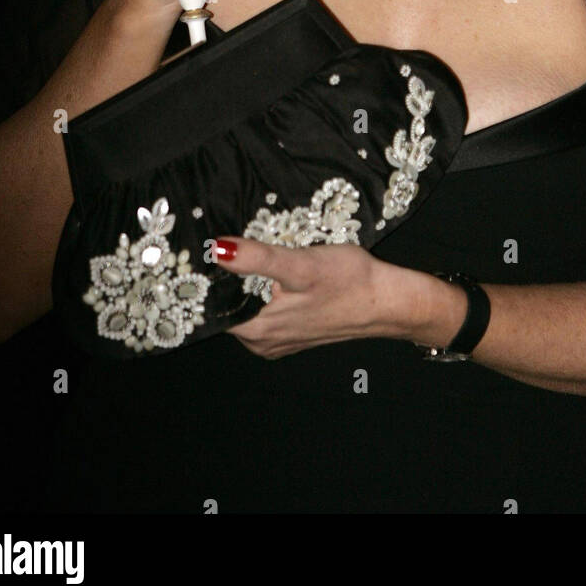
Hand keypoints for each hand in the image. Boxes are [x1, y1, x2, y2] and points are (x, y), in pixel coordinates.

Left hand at [213, 237, 440, 358]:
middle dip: (225, 277)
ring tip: (248, 253)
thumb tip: (218, 249)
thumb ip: (257, 258)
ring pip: (245, 307)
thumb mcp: (300, 263)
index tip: (198, 251)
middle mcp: (261, 342)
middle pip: (225, 306)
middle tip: (226, 243)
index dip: (202, 277)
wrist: (387, 301)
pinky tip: (272, 272)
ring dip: (245, 283)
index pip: (210, 306)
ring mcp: (277, 340)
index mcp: (256, 329)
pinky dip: (262, 291)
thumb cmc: (349, 282)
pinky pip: (263, 310)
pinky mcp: (291, 332)